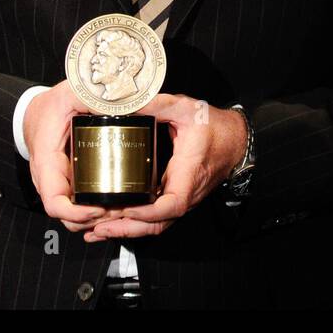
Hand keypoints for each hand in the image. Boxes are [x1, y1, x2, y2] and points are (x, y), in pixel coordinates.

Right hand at [23, 81, 126, 232]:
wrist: (39, 111)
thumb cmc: (52, 105)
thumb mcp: (72, 94)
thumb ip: (93, 97)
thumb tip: (119, 105)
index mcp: (47, 162)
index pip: (54, 203)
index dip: (76, 213)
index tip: (99, 209)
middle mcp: (50, 180)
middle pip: (68, 217)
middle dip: (96, 219)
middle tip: (122, 209)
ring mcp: (60, 184)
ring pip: (75, 217)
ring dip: (98, 219)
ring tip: (123, 208)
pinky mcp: (70, 185)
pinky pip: (80, 206)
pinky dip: (97, 212)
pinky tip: (117, 204)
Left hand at [83, 95, 247, 242]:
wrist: (236, 140)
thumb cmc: (215, 127)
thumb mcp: (186, 108)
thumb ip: (157, 104)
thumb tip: (125, 103)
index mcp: (188, 174)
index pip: (172, 205)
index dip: (148, 211)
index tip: (126, 208)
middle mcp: (185, 193)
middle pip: (156, 224)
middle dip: (125, 229)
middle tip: (97, 226)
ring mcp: (179, 198)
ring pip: (153, 225)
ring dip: (125, 230)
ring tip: (96, 230)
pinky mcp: (174, 197)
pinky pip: (154, 217)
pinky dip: (132, 223)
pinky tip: (112, 222)